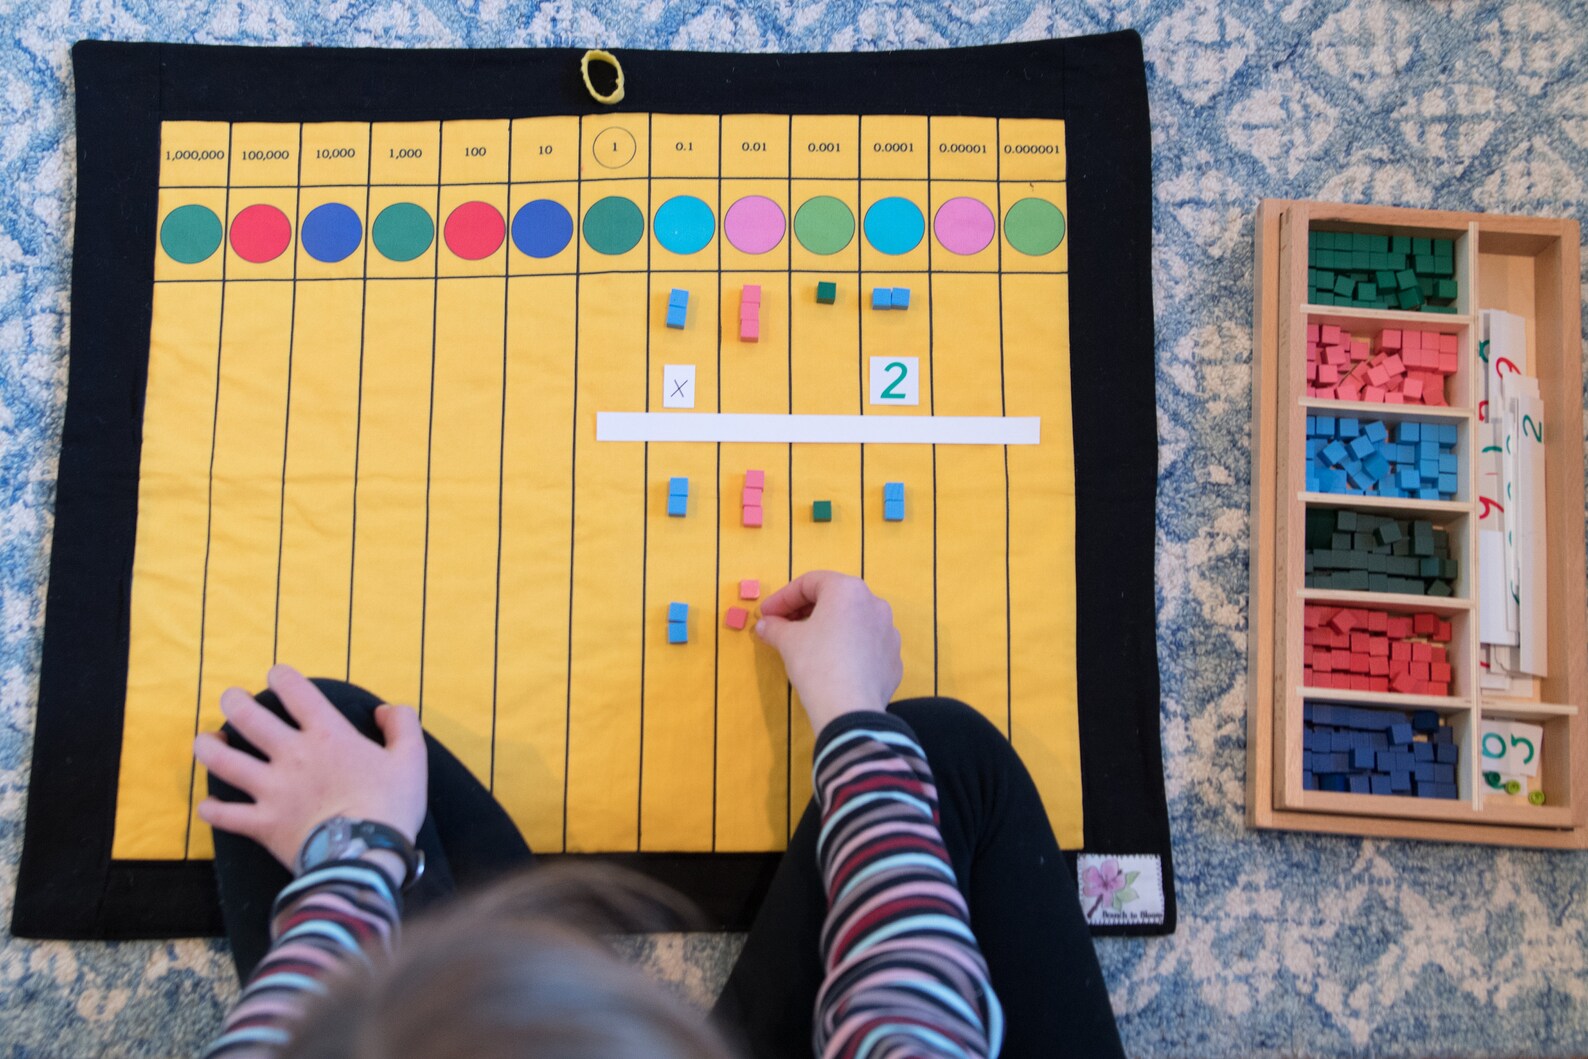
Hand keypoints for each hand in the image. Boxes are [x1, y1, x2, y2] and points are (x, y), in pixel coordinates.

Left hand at [193, 665, 426, 870]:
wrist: (364, 854)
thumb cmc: (390, 804)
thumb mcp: (411, 758)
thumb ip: (402, 725)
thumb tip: (385, 710)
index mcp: (327, 734)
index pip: (296, 692)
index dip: (281, 677)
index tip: (275, 675)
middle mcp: (291, 755)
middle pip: (249, 718)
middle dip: (234, 702)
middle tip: (231, 698)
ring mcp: (271, 790)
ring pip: (224, 761)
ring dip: (209, 747)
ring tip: (205, 740)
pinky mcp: (261, 823)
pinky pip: (226, 815)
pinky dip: (212, 809)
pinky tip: (207, 805)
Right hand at [754, 571, 902, 735]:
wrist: (850, 709)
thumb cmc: (816, 663)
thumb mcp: (787, 641)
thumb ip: (774, 627)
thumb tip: (765, 625)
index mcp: (848, 590)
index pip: (809, 582)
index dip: (782, 597)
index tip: (765, 615)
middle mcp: (874, 604)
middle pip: (834, 599)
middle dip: (804, 611)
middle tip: (782, 628)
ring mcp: (889, 632)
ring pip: (853, 622)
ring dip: (828, 628)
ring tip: (808, 646)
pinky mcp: (893, 659)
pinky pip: (866, 646)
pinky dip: (847, 649)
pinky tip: (832, 666)